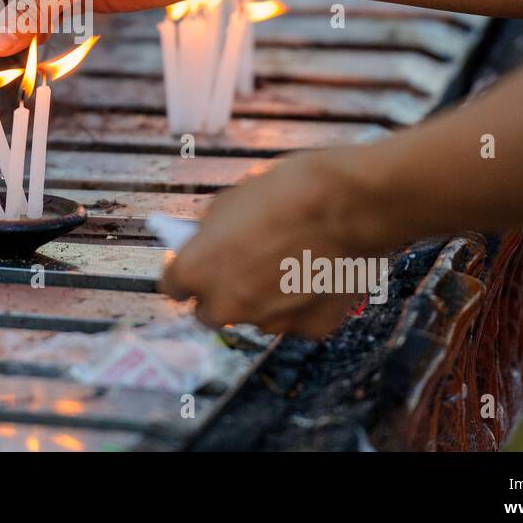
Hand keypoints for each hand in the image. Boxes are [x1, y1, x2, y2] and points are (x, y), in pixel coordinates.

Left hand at [159, 151, 383, 337]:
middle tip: (242, 270)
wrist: (349, 204)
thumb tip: (207, 240)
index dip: (187, 274)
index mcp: (196, 270)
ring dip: (262, 300)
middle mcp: (226, 305)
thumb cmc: (287, 191)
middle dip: (220, 295)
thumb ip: (211, 231)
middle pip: (210, 313)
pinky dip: (301, 305)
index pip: (173, 286)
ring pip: (255, 318)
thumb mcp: (231, 199)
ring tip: (288, 266)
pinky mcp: (308, 330)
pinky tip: (315, 275)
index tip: (197, 266)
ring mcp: (268, 322)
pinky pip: (296, 321)